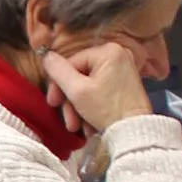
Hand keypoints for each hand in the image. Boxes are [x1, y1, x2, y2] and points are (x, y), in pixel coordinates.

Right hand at [39, 37, 153, 134]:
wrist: (135, 131)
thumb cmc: (108, 110)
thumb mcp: (76, 90)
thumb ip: (58, 71)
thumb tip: (46, 56)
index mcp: (107, 51)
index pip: (70, 63)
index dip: (58, 84)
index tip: (53, 103)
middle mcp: (117, 55)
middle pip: (80, 75)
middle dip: (71, 101)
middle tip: (68, 120)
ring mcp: (123, 69)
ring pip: (89, 85)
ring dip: (79, 107)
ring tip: (79, 127)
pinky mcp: (126, 83)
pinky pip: (100, 90)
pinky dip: (92, 106)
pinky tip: (90, 124)